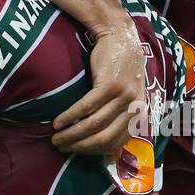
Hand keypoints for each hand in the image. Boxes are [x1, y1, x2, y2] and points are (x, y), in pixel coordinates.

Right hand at [51, 16, 144, 156]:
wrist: (120, 37)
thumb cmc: (120, 70)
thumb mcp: (128, 98)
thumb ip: (121, 124)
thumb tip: (109, 157)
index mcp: (139, 116)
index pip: (115, 144)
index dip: (92, 152)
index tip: (75, 152)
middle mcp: (134, 108)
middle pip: (103, 138)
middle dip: (79, 146)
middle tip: (61, 147)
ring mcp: (123, 96)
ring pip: (93, 124)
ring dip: (71, 134)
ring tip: (56, 137)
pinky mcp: (110, 85)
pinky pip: (87, 107)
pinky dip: (70, 117)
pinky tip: (58, 122)